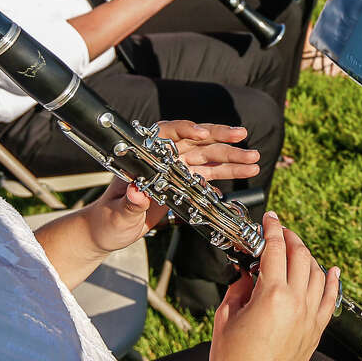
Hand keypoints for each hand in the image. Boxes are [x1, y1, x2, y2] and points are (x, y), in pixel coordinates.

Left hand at [84, 121, 261, 253]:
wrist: (109, 230)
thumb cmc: (107, 219)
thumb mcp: (116, 214)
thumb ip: (128, 204)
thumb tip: (137, 192)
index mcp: (143, 157)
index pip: (164, 134)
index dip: (184, 130)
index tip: (202, 134)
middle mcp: (162, 159)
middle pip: (194, 141)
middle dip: (219, 138)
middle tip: (242, 137)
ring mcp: (175, 170)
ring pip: (206, 157)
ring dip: (231, 157)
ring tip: (254, 158)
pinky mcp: (184, 183)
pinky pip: (209, 174)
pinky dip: (228, 172)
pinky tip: (246, 171)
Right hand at [197, 213, 339, 360]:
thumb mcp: (226, 316)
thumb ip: (240, 288)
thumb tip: (249, 274)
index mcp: (272, 296)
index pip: (276, 250)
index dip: (272, 229)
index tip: (270, 219)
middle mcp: (296, 305)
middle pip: (301, 257)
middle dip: (291, 238)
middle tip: (280, 231)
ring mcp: (310, 320)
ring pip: (318, 274)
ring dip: (307, 256)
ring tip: (296, 249)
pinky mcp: (315, 334)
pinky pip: (331, 301)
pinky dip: (332, 282)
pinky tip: (332, 270)